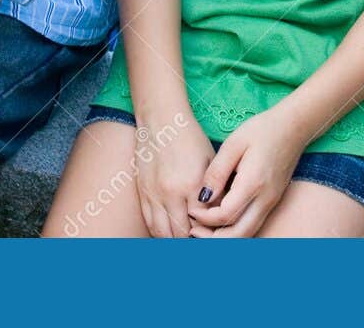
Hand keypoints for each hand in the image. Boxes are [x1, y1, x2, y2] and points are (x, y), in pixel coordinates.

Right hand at [132, 109, 214, 237]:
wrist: (161, 120)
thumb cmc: (190, 138)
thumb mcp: (210, 162)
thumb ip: (215, 190)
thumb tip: (221, 214)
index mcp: (192, 185)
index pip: (202, 224)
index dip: (209, 233)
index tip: (215, 237)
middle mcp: (171, 194)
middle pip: (182, 234)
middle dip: (192, 241)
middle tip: (202, 243)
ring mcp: (154, 195)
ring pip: (163, 234)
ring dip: (175, 241)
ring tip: (186, 242)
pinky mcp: (142, 193)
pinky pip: (150, 223)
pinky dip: (161, 233)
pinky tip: (170, 234)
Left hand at [187, 103, 307, 236]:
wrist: (294, 126)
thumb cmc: (262, 130)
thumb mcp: (233, 144)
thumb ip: (216, 172)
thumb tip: (202, 198)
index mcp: (253, 183)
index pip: (225, 216)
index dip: (204, 218)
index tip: (191, 208)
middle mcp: (265, 199)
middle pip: (238, 235)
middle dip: (212, 239)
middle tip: (193, 230)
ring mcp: (271, 202)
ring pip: (247, 234)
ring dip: (224, 238)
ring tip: (203, 229)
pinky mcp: (272, 201)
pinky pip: (252, 225)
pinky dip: (234, 230)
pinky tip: (220, 221)